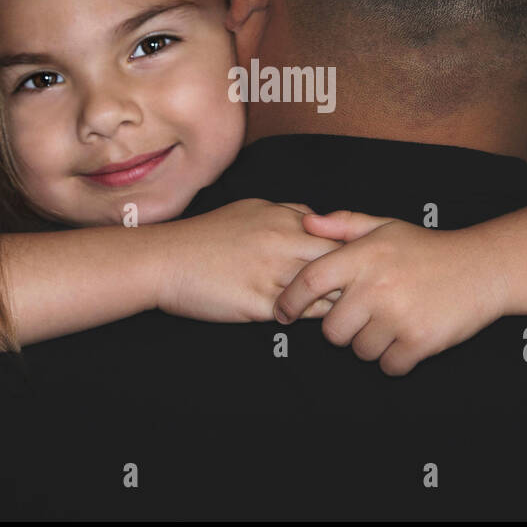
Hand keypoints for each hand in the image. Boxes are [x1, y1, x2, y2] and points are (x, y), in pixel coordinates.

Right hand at [157, 199, 343, 322]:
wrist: (166, 260)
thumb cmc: (206, 236)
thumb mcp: (250, 208)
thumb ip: (287, 211)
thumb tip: (315, 218)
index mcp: (282, 218)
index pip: (335, 231)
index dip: (350, 249)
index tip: (355, 262)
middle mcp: (283, 242)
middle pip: (339, 258)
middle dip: (353, 273)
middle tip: (360, 287)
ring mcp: (273, 273)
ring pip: (326, 287)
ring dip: (338, 298)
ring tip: (344, 306)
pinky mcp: (260, 303)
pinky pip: (302, 312)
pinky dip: (313, 316)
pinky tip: (313, 318)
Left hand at [274, 211, 508, 375]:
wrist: (483, 268)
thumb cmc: (428, 248)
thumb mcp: (386, 226)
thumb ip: (344, 225)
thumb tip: (305, 222)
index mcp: (364, 256)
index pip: (310, 281)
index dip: (290, 300)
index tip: (283, 314)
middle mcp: (377, 286)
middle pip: (332, 330)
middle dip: (341, 329)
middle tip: (362, 317)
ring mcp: (398, 316)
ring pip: (360, 351)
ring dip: (370, 344)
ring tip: (391, 322)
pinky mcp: (420, 342)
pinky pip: (388, 366)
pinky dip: (395, 360)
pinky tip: (407, 340)